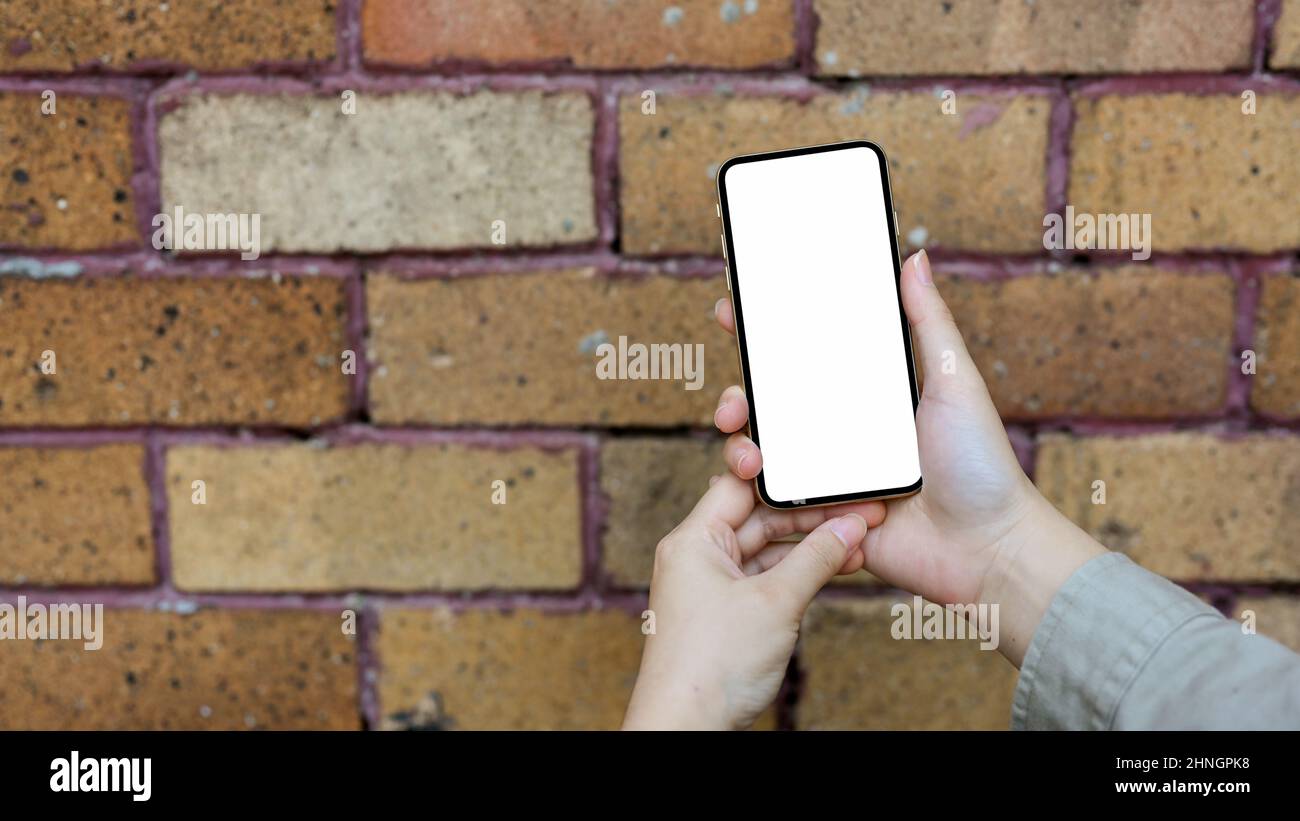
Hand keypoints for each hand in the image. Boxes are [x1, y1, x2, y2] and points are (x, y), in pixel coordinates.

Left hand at [622, 473, 883, 729]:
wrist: (686, 727)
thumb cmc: (711, 664)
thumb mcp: (776, 602)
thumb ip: (816, 559)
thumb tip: (849, 527)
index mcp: (693, 539)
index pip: (741, 486)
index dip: (786, 476)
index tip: (827, 471)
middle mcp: (696, 556)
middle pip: (758, 518)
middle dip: (810, 516)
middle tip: (859, 511)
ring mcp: (710, 585)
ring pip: (766, 550)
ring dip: (809, 547)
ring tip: (858, 541)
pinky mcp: (724, 613)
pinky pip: (764, 579)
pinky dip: (797, 574)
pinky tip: (835, 569)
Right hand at [712, 249, 1104, 665]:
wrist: (988, 548)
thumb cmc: (981, 465)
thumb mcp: (953, 381)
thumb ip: (928, 321)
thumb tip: (913, 256)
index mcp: (865, 398)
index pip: (804, 359)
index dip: (764, 337)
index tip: (734, 313)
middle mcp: (840, 435)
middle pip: (770, 408)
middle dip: (738, 401)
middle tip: (731, 405)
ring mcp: (829, 480)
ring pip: (764, 456)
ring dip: (740, 449)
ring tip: (746, 454)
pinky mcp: (823, 523)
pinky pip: (777, 509)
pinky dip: (760, 498)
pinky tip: (756, 490)